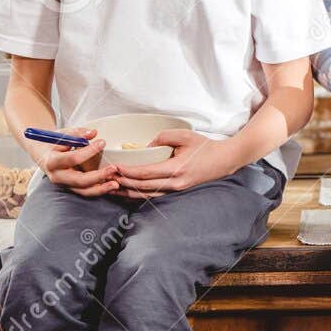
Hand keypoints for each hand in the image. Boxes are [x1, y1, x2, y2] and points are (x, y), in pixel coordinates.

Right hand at [39, 127, 119, 196]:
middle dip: (98, 176)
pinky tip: (111, 186)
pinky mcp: (72, 188)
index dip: (89, 151)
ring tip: (116, 184)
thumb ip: (77, 133)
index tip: (102, 142)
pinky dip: (99, 190)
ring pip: (84, 191)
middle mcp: (57, 176)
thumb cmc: (52, 143)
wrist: (41, 155)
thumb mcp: (61, 135)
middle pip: (79, 180)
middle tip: (113, 168)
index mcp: (52, 162)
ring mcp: (65, 184)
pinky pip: (87, 192)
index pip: (73, 158)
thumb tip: (93, 133)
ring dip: (101, 188)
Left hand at [113, 129, 239, 199]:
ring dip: (128, 192)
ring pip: (146, 195)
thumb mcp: (184, 135)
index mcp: (176, 169)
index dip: (127, 172)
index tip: (114, 167)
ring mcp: (176, 190)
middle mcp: (175, 183)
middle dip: (122, 183)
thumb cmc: (205, 147)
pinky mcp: (176, 191)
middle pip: (142, 187)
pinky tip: (128, 191)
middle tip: (106, 178)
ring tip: (112, 188)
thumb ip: (163, 137)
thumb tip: (145, 146)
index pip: (145, 173)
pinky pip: (153, 194)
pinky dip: (139, 193)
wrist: (224, 160)